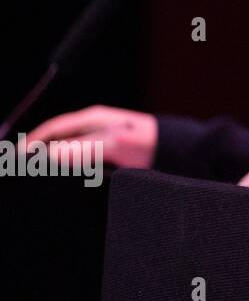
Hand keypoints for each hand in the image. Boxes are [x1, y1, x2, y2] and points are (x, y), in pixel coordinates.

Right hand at [26, 106, 157, 168]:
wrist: (179, 150)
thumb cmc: (148, 143)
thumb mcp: (114, 144)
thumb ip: (85, 149)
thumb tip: (51, 154)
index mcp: (92, 119)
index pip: (52, 128)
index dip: (32, 143)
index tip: (18, 159)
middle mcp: (95, 126)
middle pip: (58, 138)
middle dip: (41, 152)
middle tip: (25, 171)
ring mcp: (102, 138)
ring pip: (70, 149)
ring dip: (56, 161)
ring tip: (41, 178)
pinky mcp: (109, 152)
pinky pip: (82, 159)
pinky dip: (71, 168)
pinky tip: (68, 181)